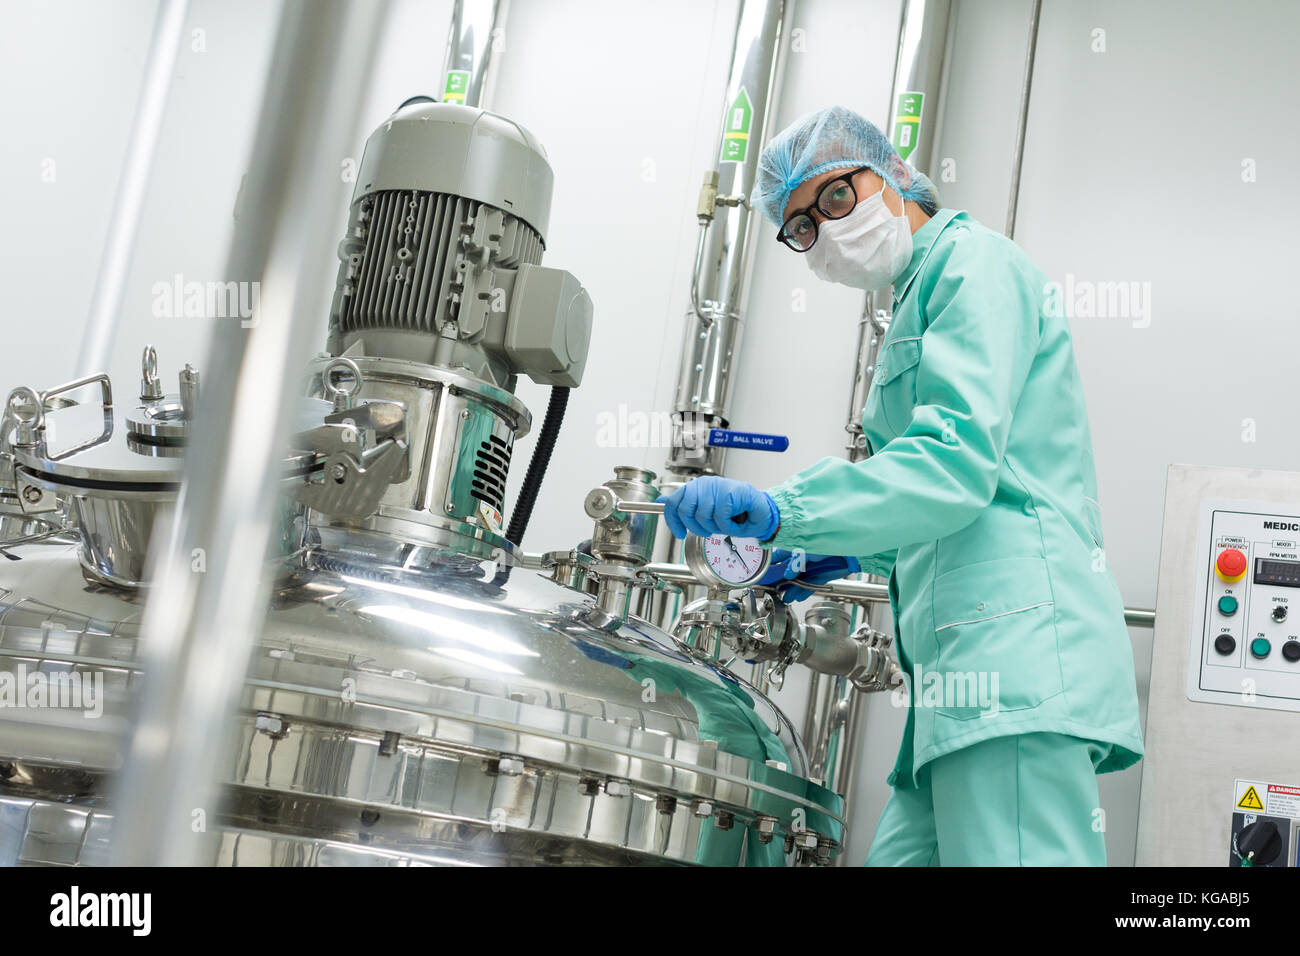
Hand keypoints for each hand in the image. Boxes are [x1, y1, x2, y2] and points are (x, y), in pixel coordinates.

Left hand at [658, 476, 779, 539]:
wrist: (762, 511)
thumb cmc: (737, 512)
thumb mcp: (706, 510)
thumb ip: (684, 504)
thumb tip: (661, 500)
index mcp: (697, 487)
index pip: (674, 502)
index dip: (673, 521)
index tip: (680, 533)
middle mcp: (704, 484)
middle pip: (685, 510)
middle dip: (696, 527)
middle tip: (710, 530)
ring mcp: (717, 486)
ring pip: (702, 515)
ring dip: (715, 527)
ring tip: (726, 523)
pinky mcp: (730, 492)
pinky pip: (720, 517)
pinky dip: (728, 525)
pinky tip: (735, 521)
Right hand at [758, 549, 859, 602]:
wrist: (853, 547)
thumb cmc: (830, 539)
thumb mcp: (807, 549)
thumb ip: (795, 562)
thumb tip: (787, 574)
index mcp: (796, 546)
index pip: (778, 556)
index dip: (771, 565)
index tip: (763, 575)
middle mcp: (803, 557)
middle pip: (787, 571)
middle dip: (780, 581)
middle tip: (772, 589)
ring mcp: (812, 567)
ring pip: (798, 580)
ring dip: (791, 589)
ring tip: (784, 598)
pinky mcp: (822, 575)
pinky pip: (810, 585)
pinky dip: (804, 591)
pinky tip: (797, 597)